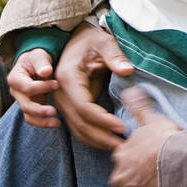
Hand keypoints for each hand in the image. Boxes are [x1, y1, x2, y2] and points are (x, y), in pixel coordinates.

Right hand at [8, 48, 60, 126]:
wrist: (36, 64)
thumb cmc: (37, 58)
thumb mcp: (39, 55)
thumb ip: (42, 63)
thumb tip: (46, 72)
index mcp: (15, 78)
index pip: (26, 88)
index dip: (41, 87)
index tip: (56, 84)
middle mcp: (16, 92)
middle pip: (25, 105)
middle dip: (39, 110)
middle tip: (54, 111)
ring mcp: (22, 101)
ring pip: (28, 115)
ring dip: (42, 121)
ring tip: (57, 122)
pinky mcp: (30, 107)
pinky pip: (33, 119)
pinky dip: (43, 123)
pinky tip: (56, 123)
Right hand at [55, 21, 134, 150]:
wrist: (77, 39)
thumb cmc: (91, 40)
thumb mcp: (104, 42)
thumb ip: (115, 56)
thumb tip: (127, 70)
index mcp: (67, 77)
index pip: (83, 107)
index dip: (102, 120)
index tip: (122, 126)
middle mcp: (59, 92)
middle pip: (79, 123)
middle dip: (101, 136)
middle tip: (124, 144)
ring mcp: (61, 101)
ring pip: (77, 129)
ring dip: (97, 140)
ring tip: (119, 146)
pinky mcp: (68, 106)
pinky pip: (78, 126)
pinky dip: (92, 136)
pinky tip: (109, 140)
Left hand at [110, 86, 182, 186]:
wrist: (178, 168)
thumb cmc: (167, 142)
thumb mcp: (153, 119)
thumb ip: (140, 106)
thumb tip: (130, 89)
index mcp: (122, 155)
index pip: (123, 161)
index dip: (134, 164)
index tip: (144, 166)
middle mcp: (119, 178)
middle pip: (123, 183)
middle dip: (133, 186)